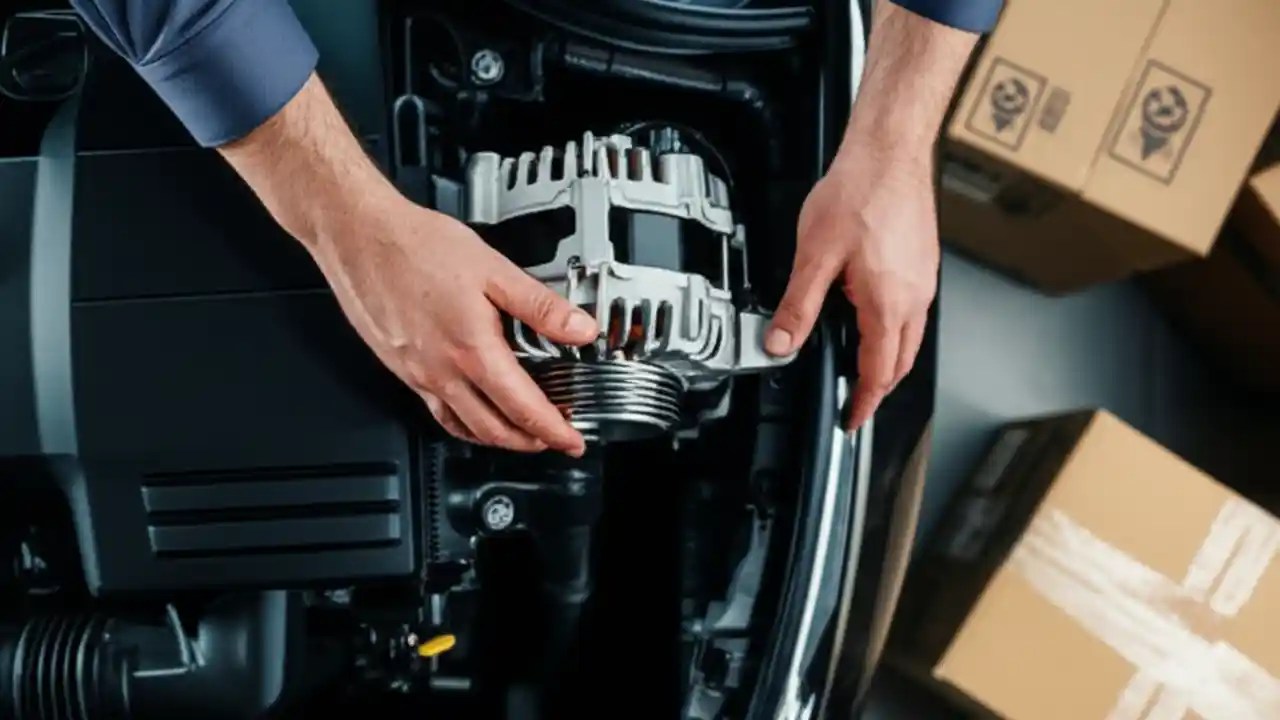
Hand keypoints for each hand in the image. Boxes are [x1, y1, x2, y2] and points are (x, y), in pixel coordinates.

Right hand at [309, 197, 598, 455]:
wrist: (360, 237)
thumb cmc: (415, 247)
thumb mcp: (494, 270)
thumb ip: (541, 306)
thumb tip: (579, 329)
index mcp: (472, 349)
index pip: (523, 408)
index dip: (554, 430)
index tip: (571, 440)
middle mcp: (442, 372)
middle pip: (494, 429)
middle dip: (530, 443)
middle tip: (555, 441)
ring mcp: (418, 375)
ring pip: (463, 427)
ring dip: (498, 439)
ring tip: (521, 434)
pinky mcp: (401, 369)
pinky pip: (437, 413)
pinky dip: (463, 426)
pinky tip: (472, 415)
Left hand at [764, 149, 938, 429]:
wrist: (890, 152)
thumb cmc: (859, 192)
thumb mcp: (814, 255)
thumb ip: (798, 305)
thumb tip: (781, 343)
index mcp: (887, 302)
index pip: (878, 371)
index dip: (863, 401)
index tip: (852, 417)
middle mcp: (913, 297)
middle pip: (901, 362)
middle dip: (879, 388)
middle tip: (857, 402)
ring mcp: (924, 280)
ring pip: (912, 339)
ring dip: (890, 361)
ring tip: (866, 371)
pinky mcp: (924, 263)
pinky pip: (915, 313)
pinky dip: (897, 332)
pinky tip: (877, 320)